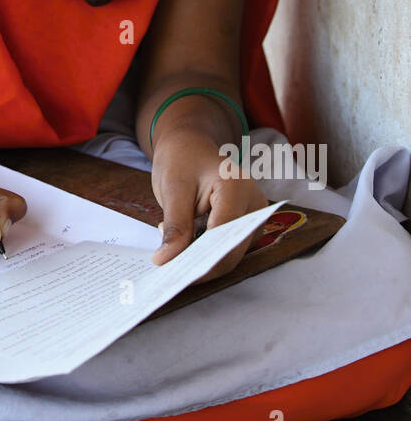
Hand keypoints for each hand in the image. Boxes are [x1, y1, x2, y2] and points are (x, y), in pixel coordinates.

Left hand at [149, 125, 269, 280]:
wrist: (191, 147)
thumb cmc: (182, 160)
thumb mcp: (172, 189)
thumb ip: (174, 226)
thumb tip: (166, 261)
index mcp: (236, 187)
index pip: (223, 236)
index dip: (199, 260)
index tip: (171, 274)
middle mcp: (254, 206)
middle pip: (231, 252)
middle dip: (198, 266)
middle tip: (166, 270)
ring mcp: (254, 219)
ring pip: (230, 256)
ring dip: (200, 262)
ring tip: (171, 253)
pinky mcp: (247, 229)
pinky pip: (228, 251)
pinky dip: (204, 256)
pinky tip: (182, 249)